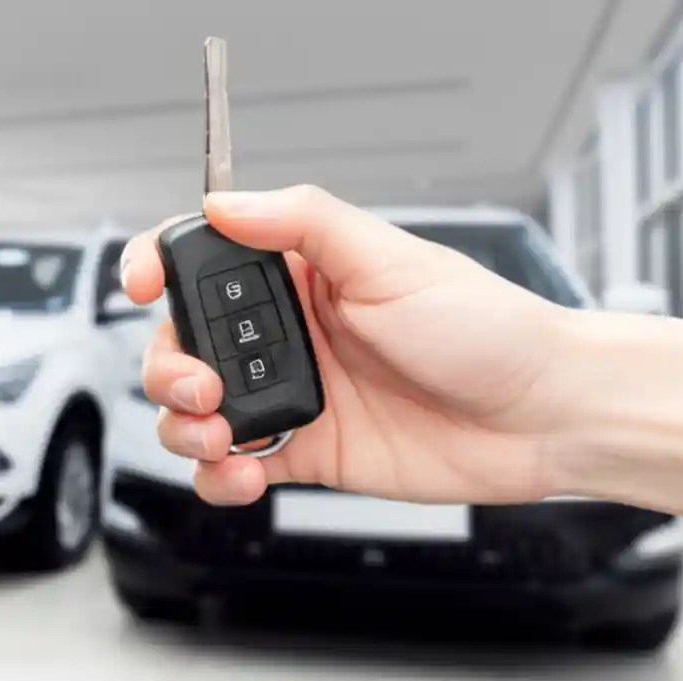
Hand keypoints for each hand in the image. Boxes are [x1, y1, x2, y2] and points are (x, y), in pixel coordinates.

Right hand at [121, 186, 575, 506]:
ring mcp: (296, 394)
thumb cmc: (486, 328)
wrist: (542, 415)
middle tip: (199, 387)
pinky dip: (219, 477)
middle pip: (185, 343)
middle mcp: (290, 332)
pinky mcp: (309, 452)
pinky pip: (236, 467)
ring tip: (217, 435)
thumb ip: (303, 223)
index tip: (140, 286)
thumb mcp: (393, 259)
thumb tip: (222, 201)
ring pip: (197, 411)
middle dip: (169, 367)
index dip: (156, 267)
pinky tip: (241, 474)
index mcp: (303, 274)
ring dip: (183, 427)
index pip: (205, 258)